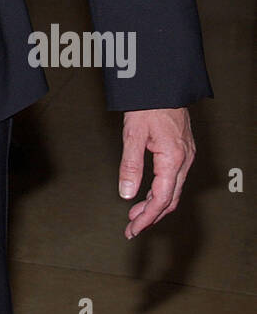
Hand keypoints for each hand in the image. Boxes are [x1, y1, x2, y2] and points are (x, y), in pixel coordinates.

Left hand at [119, 107, 194, 238]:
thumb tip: (127, 194)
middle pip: (169, 199)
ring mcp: (186, 156)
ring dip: (154, 205)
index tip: (133, 229)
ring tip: (134, 215)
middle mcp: (184, 160)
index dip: (147, 217)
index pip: (161, 199)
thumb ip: (130, 165)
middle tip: (131, 228)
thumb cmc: (148, 104)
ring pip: (172, 191)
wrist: (162, 84)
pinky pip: (174, 179)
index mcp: (173, 159)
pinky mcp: (182, 151)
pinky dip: (160, 192)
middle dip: (150, 216)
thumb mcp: (133, 134)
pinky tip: (146, 195)